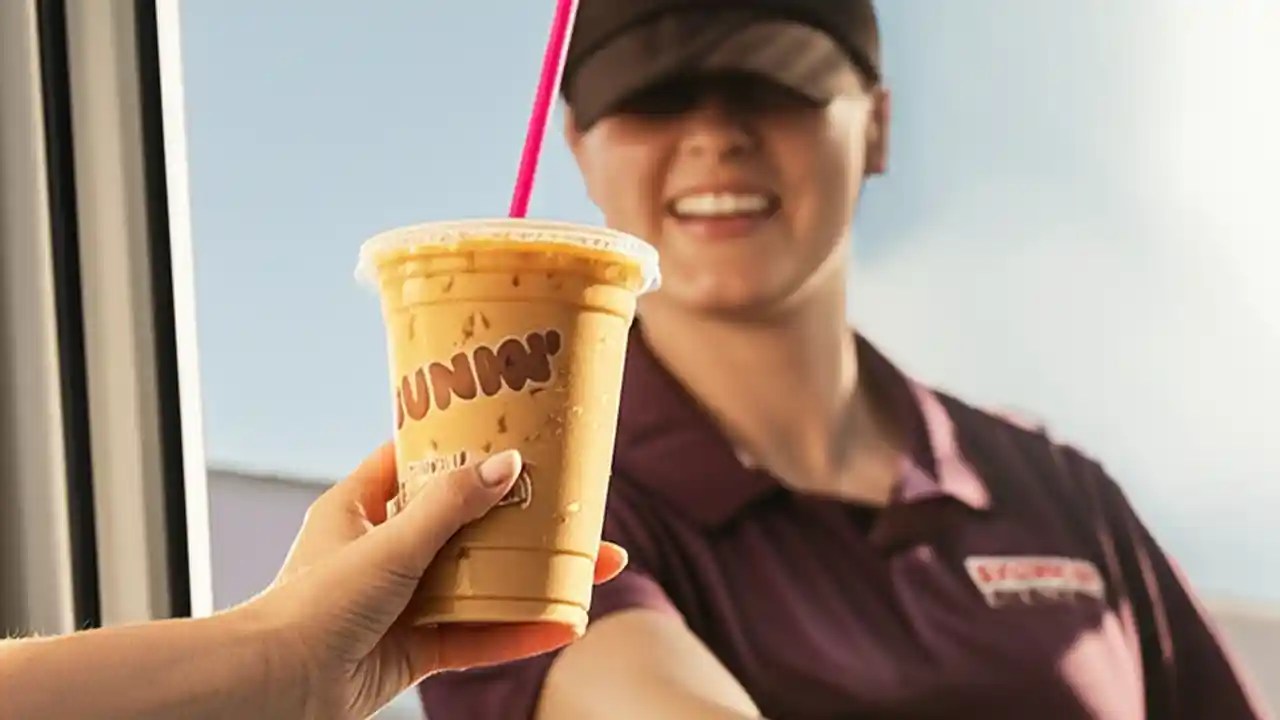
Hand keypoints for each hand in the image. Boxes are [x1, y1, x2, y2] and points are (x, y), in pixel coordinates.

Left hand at [237, 443, 626, 718]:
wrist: (275, 691)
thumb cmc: (311, 605)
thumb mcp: (389, 542)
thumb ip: (451, 505)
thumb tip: (508, 464)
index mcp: (360, 507)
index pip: (415, 461)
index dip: (461, 444)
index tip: (511, 430)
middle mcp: (382, 550)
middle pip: (466, 524)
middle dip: (522, 520)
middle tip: (576, 508)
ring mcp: (401, 601)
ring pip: (480, 581)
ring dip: (533, 576)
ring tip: (591, 567)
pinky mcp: (415, 650)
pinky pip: (477, 635)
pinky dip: (519, 630)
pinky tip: (563, 622)